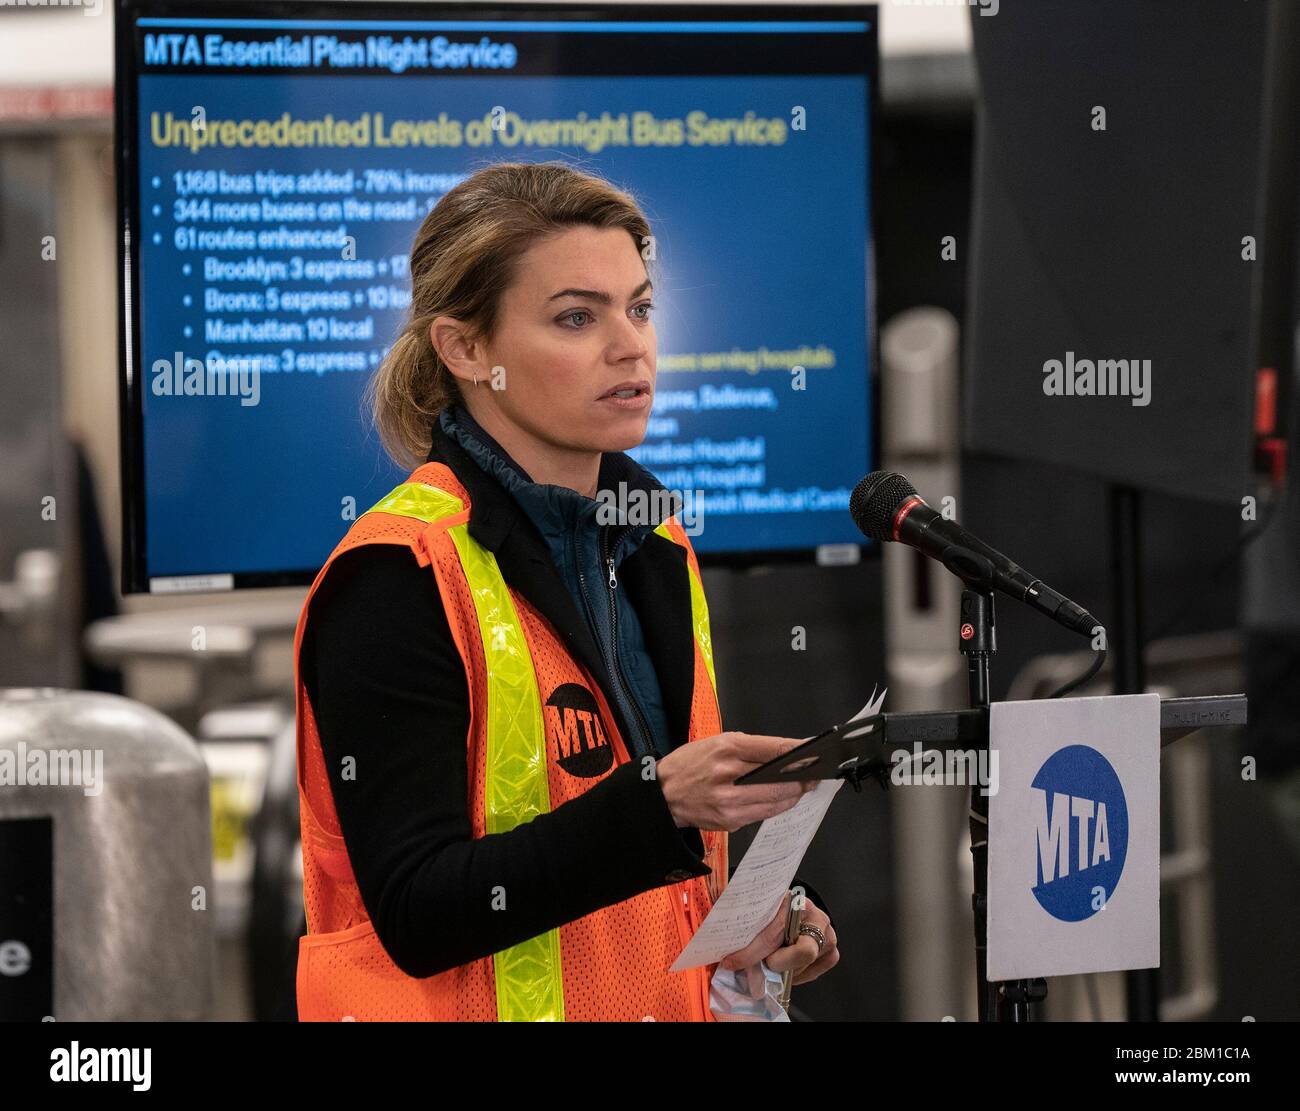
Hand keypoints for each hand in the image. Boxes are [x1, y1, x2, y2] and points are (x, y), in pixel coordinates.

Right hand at [655, 731, 816, 831]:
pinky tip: (782, 798)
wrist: (663, 794)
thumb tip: (788, 754)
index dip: (801, 752)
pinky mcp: (730, 821)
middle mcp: (728, 775)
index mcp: (727, 748)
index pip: (775, 749)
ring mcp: (729, 801)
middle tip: (814, 774)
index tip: (816, 752)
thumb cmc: (691, 764)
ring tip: (801, 786)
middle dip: (802, 777)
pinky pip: (765, 813)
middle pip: (781, 779)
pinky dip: (778, 805)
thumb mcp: (717, 743)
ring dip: (794, 794)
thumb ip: (752, 748)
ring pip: (777, 799)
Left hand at [717, 889, 838, 986]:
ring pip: (804, 965)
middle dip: (778, 962)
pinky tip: (786, 965)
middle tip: (763, 962)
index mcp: (795, 900)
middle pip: (801, 952)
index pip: (773, 932)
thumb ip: (743, 918)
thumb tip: (717, 939)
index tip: (731, 962)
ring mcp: (828, 935)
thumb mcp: (757, 906)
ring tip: (772, 960)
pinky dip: (797, 973)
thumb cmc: (772, 907)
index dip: (750, 952)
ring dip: (784, 968)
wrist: (794, 907)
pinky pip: (813, 972)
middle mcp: (817, 917)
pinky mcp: (831, 952)